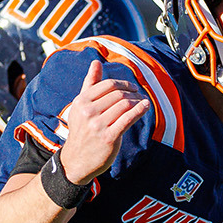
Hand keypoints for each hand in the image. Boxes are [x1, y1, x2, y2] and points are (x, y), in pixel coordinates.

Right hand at [55, 58, 147, 184]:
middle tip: (138, 95)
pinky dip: (139, 110)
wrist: (77, 160)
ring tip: (142, 102)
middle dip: (131, 92)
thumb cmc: (82, 130)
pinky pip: (128, 119)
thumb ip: (90, 84)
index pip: (107, 84)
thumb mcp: (81, 106)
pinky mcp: (108, 137)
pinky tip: (145, 107)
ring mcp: (98, 125)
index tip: (132, 87)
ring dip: (137, 101)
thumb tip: (96, 62)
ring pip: (124, 105)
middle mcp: (88, 111)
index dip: (123, 83)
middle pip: (117, 94)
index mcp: (81, 101)